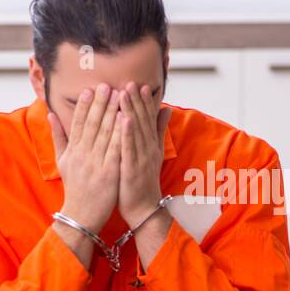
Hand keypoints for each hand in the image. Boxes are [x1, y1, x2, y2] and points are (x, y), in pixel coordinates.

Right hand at [49, 83, 122, 231]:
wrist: (80, 215)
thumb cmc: (75, 187)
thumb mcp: (62, 161)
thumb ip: (58, 137)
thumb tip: (51, 114)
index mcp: (73, 150)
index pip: (79, 123)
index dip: (85, 105)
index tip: (91, 88)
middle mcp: (82, 154)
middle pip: (92, 124)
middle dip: (100, 103)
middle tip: (107, 85)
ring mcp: (95, 163)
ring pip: (105, 134)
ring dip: (112, 113)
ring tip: (119, 96)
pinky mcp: (108, 173)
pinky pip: (115, 150)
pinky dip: (120, 134)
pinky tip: (126, 120)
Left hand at [117, 83, 171, 224]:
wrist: (144, 209)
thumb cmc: (143, 181)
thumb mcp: (154, 153)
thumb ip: (159, 131)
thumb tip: (166, 110)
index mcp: (151, 145)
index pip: (148, 119)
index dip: (145, 102)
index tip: (140, 84)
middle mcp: (148, 149)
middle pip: (142, 121)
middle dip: (136, 101)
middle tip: (130, 82)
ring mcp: (141, 158)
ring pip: (135, 131)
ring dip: (130, 111)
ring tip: (124, 93)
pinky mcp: (132, 169)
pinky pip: (129, 149)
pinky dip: (127, 133)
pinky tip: (123, 119)